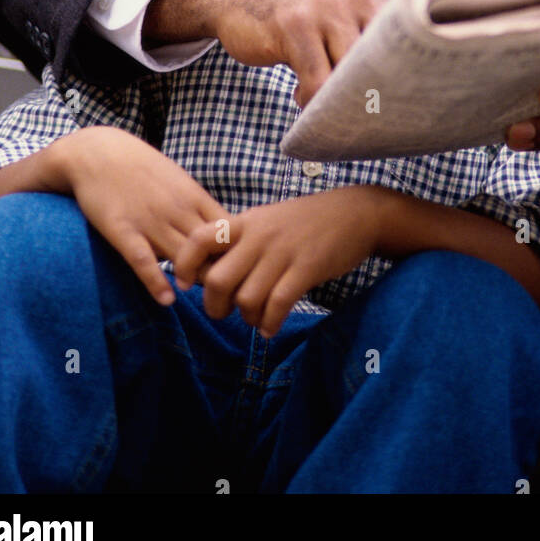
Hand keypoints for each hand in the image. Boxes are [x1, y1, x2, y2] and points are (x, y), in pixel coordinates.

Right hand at [54, 127, 231, 303]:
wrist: (98, 152)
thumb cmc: (141, 167)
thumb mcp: (179, 180)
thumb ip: (199, 205)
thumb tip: (222, 228)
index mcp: (195, 197)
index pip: (229, 232)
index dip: (239, 255)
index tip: (241, 273)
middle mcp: (177, 210)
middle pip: (211, 250)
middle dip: (223, 274)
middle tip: (230, 297)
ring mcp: (151, 221)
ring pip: (183, 257)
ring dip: (195, 281)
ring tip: (207, 304)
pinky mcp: (123, 230)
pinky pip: (143, 260)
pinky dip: (156, 281)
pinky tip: (167, 299)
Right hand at [145, 0, 400, 106]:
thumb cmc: (302, 15)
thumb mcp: (346, 10)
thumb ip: (378, 35)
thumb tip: (416, 88)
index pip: (412, 36)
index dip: (408, 73)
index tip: (399, 98)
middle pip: (387, 57)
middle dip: (375, 91)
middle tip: (362, 110)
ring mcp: (326, 3)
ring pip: (354, 72)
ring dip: (341, 99)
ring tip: (327, 101)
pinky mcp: (295, 25)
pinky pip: (318, 81)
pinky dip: (312, 98)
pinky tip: (302, 94)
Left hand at [173, 187, 386, 334]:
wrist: (356, 213)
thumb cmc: (306, 222)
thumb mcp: (267, 221)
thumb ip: (240, 242)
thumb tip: (209, 274)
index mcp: (246, 222)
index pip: (200, 239)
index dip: (184, 265)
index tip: (186, 285)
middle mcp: (259, 235)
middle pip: (217, 280)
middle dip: (214, 306)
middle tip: (224, 312)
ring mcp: (283, 252)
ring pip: (246, 299)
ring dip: (247, 318)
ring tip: (256, 318)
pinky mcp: (306, 268)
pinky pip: (277, 305)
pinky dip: (270, 323)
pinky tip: (271, 327)